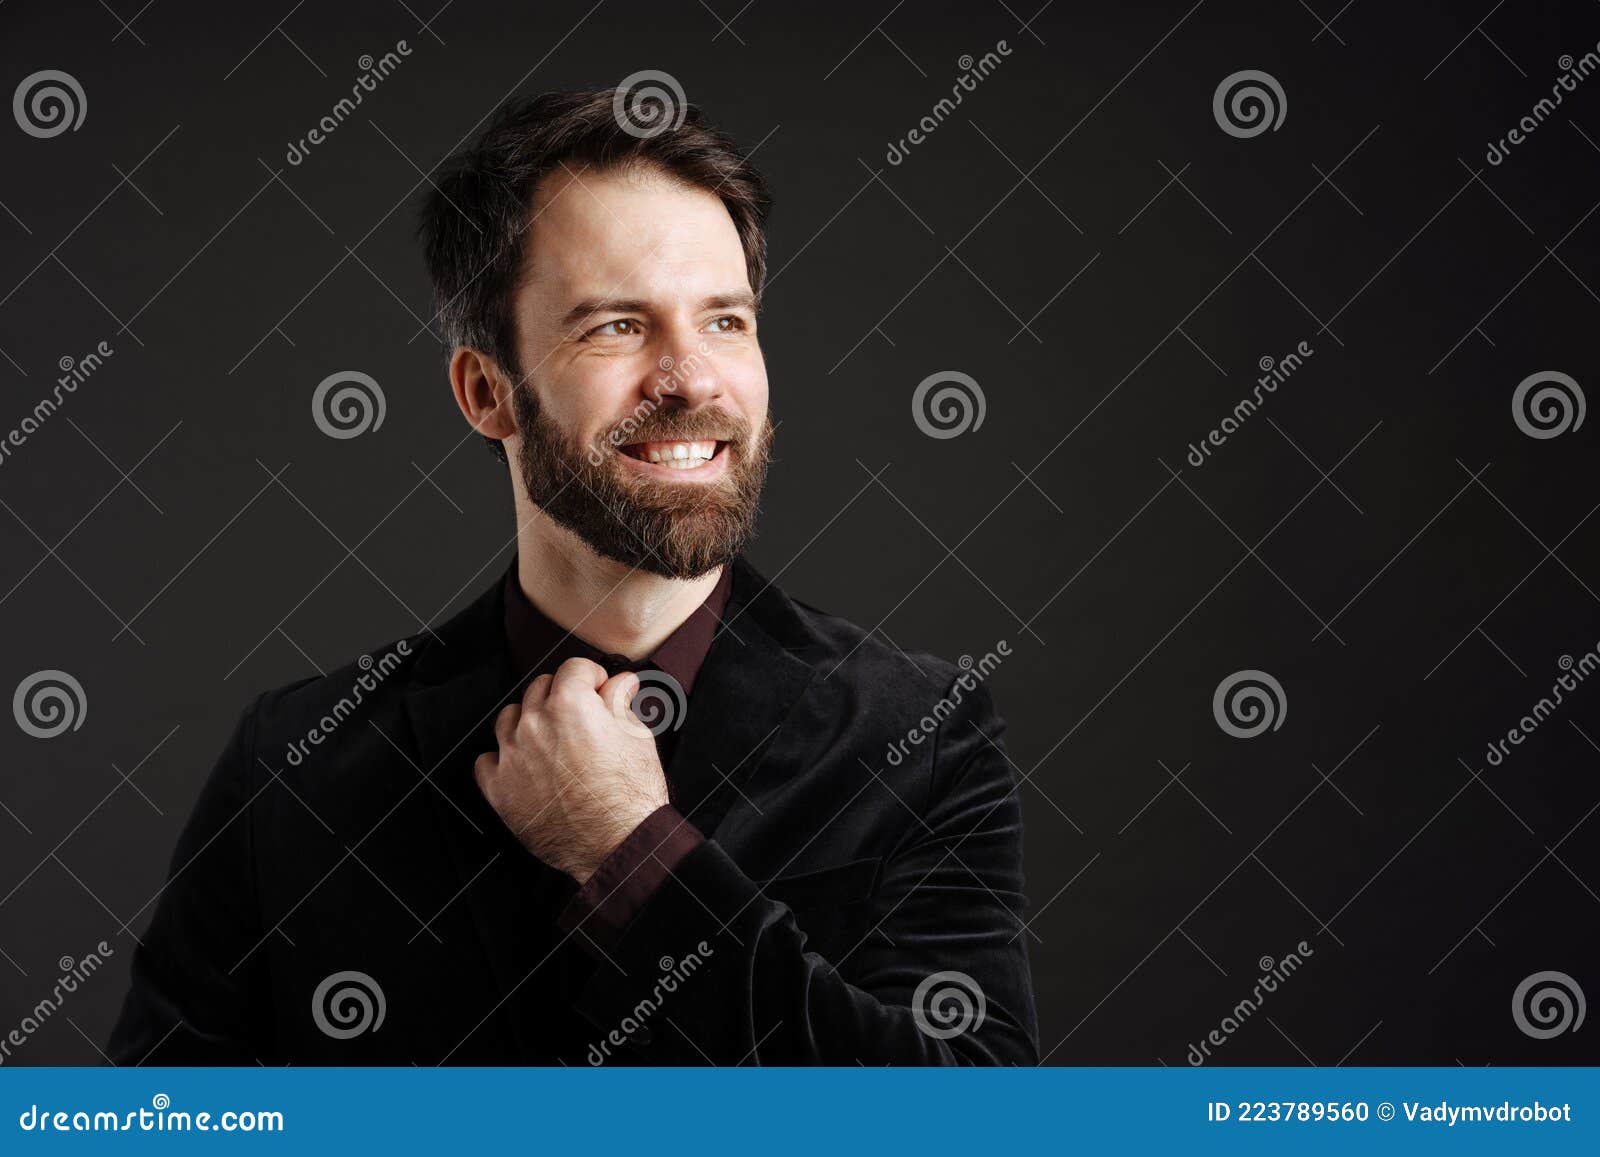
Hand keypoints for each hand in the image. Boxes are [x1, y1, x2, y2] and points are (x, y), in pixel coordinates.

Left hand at [473, 657, 668, 882]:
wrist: (616, 845)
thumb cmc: (630, 795)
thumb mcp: (637, 738)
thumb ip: (620, 702)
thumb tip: (620, 682)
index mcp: (570, 704)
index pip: (573, 668)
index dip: (593, 677)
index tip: (599, 690)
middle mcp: (535, 723)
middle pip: (539, 687)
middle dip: (561, 694)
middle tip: (579, 717)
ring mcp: (512, 756)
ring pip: (509, 717)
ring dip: (528, 721)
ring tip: (549, 741)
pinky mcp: (499, 789)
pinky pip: (487, 760)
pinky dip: (503, 760)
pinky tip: (524, 768)